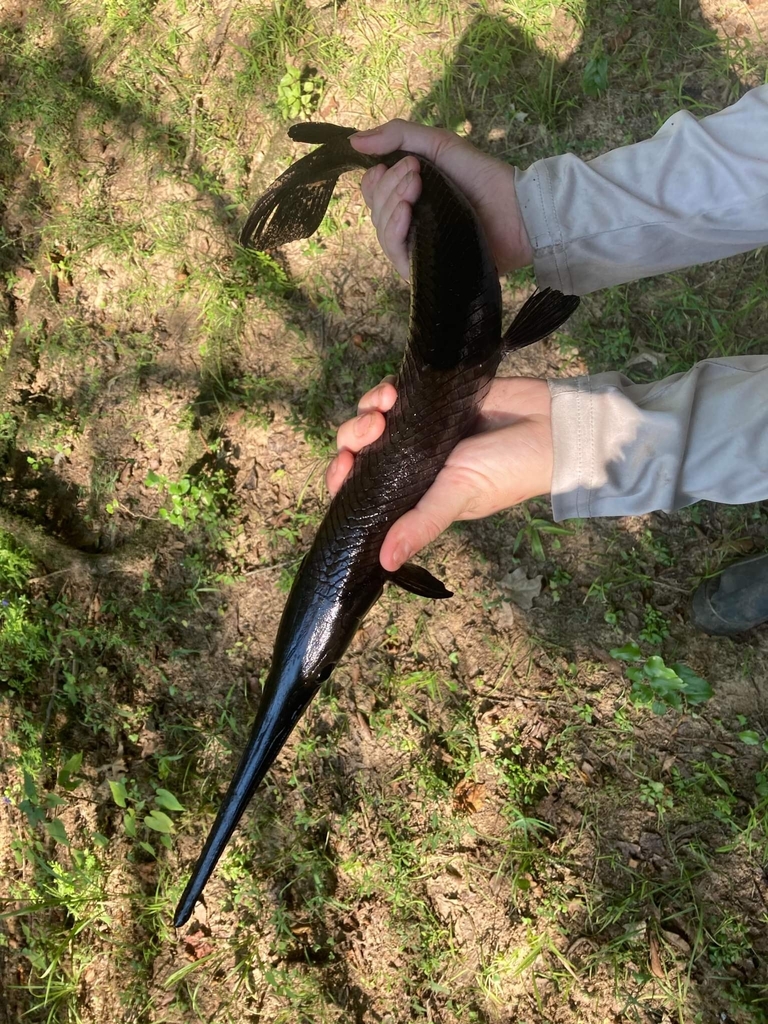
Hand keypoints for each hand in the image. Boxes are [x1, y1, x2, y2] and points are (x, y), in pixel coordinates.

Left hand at [326, 377, 552, 571]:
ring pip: (371, 418)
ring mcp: (420, 428)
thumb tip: (385, 563)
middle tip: (372, 429)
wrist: (551, 425)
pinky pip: (394, 393)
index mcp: (412, 492)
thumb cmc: (507, 471)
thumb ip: (421, 525)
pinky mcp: (432, 398)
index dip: (343, 477)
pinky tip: (394, 390)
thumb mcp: (459, 498)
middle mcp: (410, 461)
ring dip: (366, 409)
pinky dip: (385, 391)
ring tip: (385, 404)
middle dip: (353, 437)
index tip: (344, 465)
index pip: (362, 488)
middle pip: (358, 449)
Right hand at [351, 119, 533, 280]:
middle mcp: (408, 223)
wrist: (516, 209)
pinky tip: (407, 214)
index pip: (372, 193)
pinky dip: (395, 231)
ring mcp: (416, 247)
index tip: (406, 164)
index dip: (378, 178)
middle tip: (417, 174)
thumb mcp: (438, 144)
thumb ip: (398, 136)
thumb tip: (353, 140)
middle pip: (375, 210)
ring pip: (382, 231)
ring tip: (416, 189)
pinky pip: (396, 255)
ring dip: (392, 205)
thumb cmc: (481, 175)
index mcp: (408, 196)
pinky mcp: (425, 269)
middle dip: (390, 187)